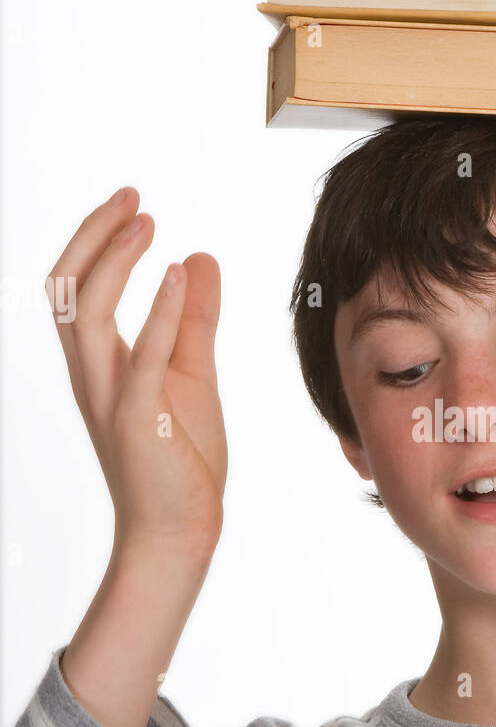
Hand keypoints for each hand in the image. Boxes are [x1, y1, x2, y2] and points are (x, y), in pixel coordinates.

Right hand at [46, 188, 227, 564]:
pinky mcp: (139, 420)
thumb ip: (193, 317)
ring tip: (147, 224)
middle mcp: (92, 374)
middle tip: (134, 197)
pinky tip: (177, 276)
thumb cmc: (180, 456)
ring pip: (86, 315)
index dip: (96, 239)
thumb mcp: (191, 371)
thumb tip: (199, 257)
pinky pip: (139, 358)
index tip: (133, 203)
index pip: (75, 287)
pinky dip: (156, 312)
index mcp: (98, 362)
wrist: (180, 528)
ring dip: (114, 262)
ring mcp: (110, 397)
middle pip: (66, 289)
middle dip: (93, 236)